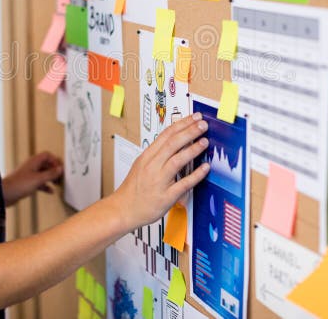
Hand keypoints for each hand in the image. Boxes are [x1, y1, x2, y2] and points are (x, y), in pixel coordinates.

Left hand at [2, 151, 62, 206]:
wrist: (4, 194)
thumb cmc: (19, 184)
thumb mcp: (38, 179)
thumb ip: (50, 174)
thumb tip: (60, 169)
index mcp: (34, 161)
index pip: (47, 155)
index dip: (55, 160)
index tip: (60, 168)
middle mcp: (32, 166)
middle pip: (46, 164)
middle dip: (54, 170)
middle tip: (61, 176)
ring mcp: (29, 175)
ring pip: (43, 174)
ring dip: (51, 178)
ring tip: (58, 183)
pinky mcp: (27, 183)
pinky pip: (39, 183)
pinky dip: (45, 186)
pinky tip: (50, 191)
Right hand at [111, 113, 210, 229]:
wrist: (123, 210)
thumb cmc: (133, 189)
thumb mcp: (141, 165)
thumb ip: (157, 154)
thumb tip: (175, 142)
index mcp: (147, 157)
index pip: (166, 135)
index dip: (181, 124)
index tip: (193, 117)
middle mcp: (152, 166)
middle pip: (172, 143)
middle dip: (189, 131)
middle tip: (202, 124)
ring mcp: (159, 181)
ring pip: (177, 160)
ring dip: (193, 149)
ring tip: (204, 141)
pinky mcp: (165, 197)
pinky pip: (183, 184)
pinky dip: (195, 175)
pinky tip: (204, 168)